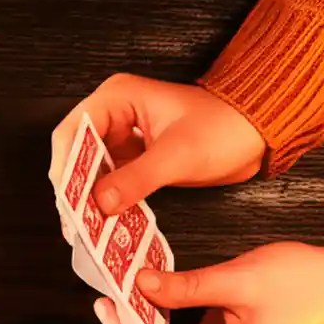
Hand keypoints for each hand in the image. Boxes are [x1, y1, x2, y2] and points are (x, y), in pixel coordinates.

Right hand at [49, 73, 264, 215]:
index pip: (73, 131)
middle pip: (75, 152)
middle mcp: (114, 113)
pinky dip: (104, 200)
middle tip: (73, 220)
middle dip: (73, 187)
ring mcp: (122, 136)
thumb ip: (137, 178)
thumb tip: (101, 204)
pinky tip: (102, 222)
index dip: (65, 167)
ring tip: (84, 227)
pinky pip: (108, 180)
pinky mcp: (133, 157)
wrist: (258, 133)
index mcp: (118, 97)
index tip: (67, 199)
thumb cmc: (226, 128)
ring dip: (86, 197)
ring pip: (89, 170)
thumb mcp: (179, 154)